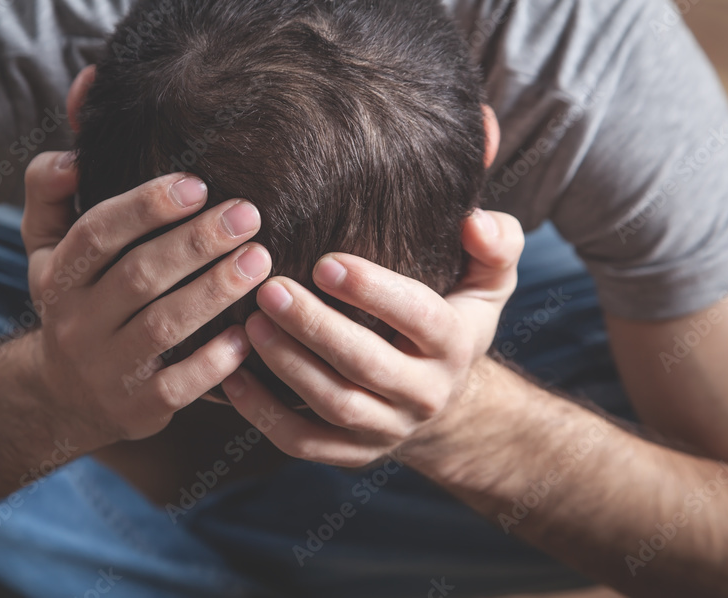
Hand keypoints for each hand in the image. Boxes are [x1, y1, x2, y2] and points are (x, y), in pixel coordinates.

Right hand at [19, 151, 270, 447]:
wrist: (65, 396)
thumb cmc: (77, 301)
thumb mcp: (46, 247)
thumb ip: (48, 190)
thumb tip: (73, 155)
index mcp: (60, 275)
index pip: (97, 233)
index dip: (146, 207)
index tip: (198, 184)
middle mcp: (77, 322)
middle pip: (139, 276)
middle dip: (196, 242)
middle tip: (247, 215)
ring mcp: (107, 369)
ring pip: (164, 326)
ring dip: (215, 291)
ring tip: (259, 260)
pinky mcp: (138, 408)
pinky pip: (179, 384)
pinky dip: (215, 360)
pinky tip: (247, 333)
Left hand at [220, 209, 523, 466]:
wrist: (444, 397)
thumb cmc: (452, 316)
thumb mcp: (488, 280)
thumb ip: (495, 243)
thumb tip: (473, 220)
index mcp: (456, 343)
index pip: (420, 317)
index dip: (374, 291)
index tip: (325, 261)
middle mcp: (426, 393)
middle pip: (367, 365)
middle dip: (315, 327)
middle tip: (269, 289)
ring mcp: (388, 429)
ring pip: (334, 405)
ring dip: (288, 366)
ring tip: (249, 324)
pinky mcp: (353, 452)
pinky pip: (304, 443)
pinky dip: (264, 416)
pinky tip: (231, 378)